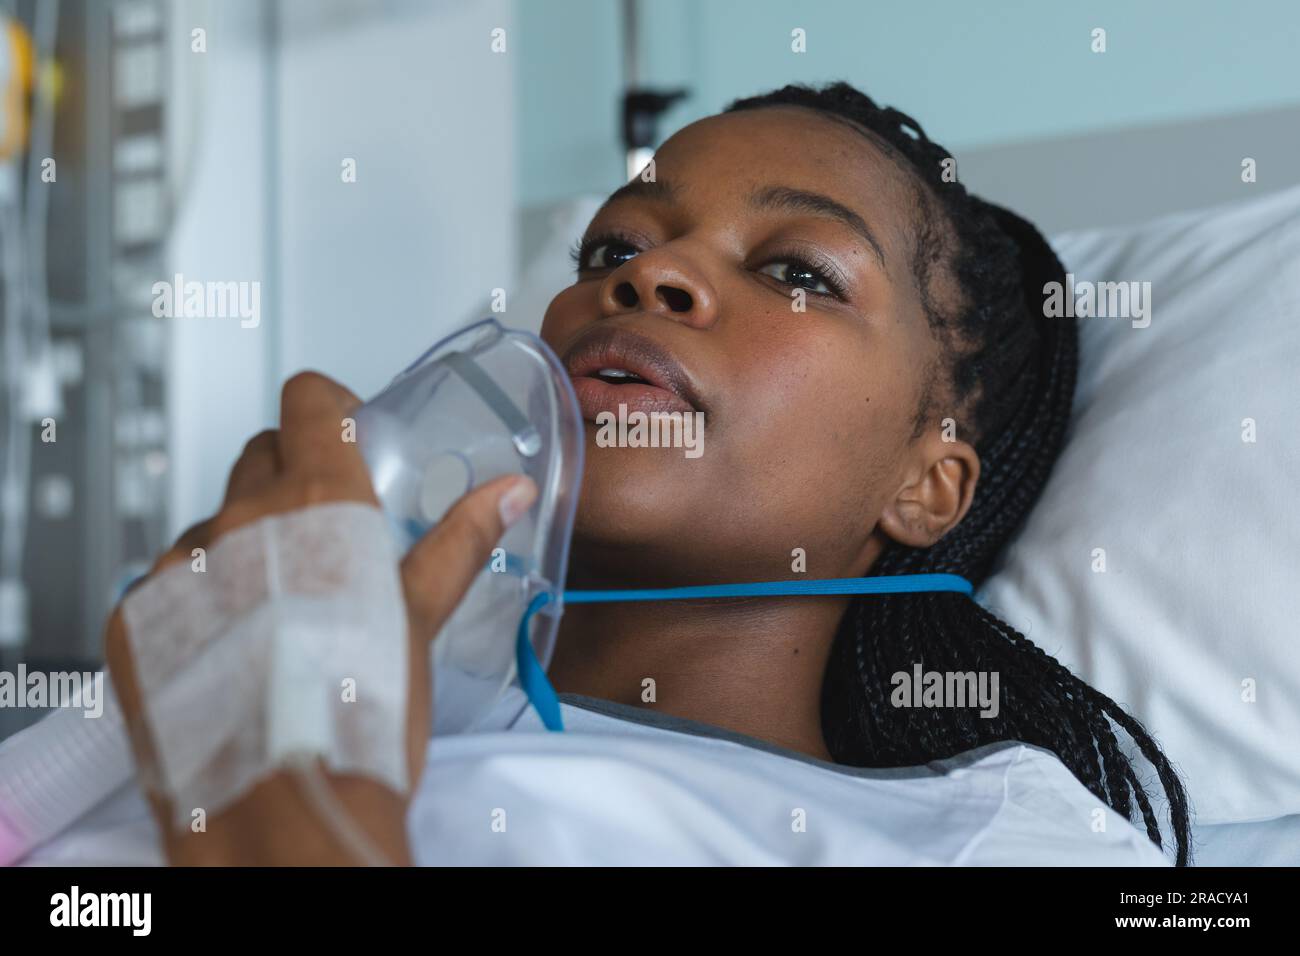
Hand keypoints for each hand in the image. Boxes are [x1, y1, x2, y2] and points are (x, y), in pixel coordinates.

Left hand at [104, 371, 536, 863]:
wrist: (284, 804)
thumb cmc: (360, 709)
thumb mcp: (419, 616)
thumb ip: (460, 541)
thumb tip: (509, 492)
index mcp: (317, 500)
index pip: (306, 400)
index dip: (328, 407)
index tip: (343, 430)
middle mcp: (238, 518)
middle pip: (258, 457)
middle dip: (292, 478)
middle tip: (327, 536)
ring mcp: (180, 567)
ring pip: (212, 525)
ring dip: (244, 547)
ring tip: (281, 614)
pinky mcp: (136, 617)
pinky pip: (167, 583)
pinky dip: (200, 600)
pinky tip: (234, 650)